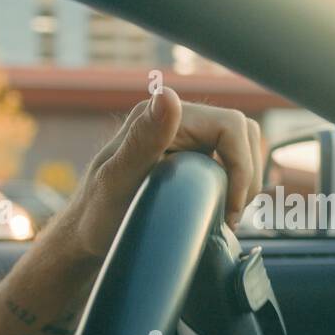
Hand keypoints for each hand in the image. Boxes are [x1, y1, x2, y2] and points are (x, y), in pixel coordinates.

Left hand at [61, 87, 263, 258]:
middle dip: (246, 175)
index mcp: (159, 116)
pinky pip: (231, 162)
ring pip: (242, 147)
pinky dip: (236, 186)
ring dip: (244, 181)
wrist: (87, 238)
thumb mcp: (117, 180)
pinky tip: (220, 211)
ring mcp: (186, 139)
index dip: (242, 166)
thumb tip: (168, 96)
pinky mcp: (191, 159)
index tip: (231, 207)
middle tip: (231, 214)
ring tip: (227, 214)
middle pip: (242, 134)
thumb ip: (143, 139)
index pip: (231, 126)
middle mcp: (175, 120)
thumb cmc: (96, 215)